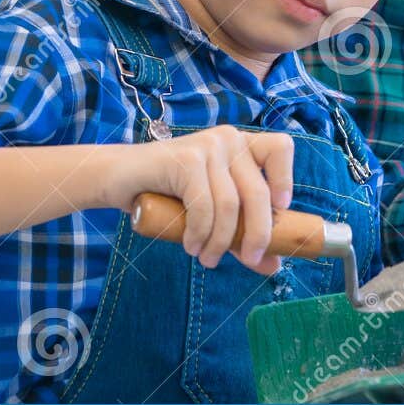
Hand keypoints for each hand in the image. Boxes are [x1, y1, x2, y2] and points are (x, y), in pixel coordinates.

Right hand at [103, 125, 294, 272]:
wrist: (117, 179)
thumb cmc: (167, 195)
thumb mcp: (212, 214)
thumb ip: (240, 234)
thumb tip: (273, 265)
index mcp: (240, 145)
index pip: (280, 147)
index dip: (286, 179)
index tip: (281, 210)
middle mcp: (228, 139)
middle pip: (259, 191)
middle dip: (258, 234)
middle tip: (250, 260)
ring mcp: (207, 146)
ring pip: (230, 205)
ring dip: (221, 241)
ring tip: (208, 259)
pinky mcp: (185, 159)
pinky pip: (204, 206)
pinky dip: (200, 234)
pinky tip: (191, 245)